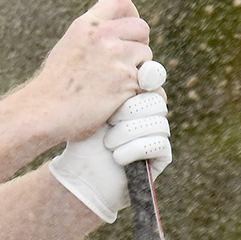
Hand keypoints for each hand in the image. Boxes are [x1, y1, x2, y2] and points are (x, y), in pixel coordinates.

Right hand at [14, 0, 153, 146]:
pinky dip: (141, 96)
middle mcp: (103, 36)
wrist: (43, 113)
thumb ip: (91, 38)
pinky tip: (121, 102)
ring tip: (114, 86)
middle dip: (138, 46)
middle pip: (142, 28)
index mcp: (86, 25)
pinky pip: (151, 87)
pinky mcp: (127, 82)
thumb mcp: (67, 49)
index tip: (129, 30)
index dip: (131, 14)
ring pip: (148, 58)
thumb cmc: (53, 88)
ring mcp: (117, 58)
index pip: (119, 2)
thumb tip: (115, 36)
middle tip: (126, 62)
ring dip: (138, 72)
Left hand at [47, 89, 172, 222]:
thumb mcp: (92, 108)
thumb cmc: (82, 140)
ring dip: (128, 132)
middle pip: (156, 100)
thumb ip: (112, 85)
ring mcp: (157, 135)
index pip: (152, 79)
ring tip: (108, 143)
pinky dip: (135, 149)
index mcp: (135, 97)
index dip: (147, 78)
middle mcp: (149, 115)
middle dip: (130, 110)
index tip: (137, 81)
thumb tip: (138, 63)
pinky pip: (158, 144)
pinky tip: (117, 156)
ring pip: (158, 122)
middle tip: (109, 121)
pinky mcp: (161, 157)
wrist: (79, 176)